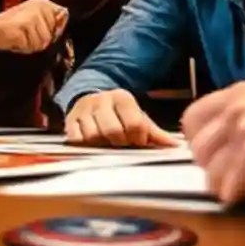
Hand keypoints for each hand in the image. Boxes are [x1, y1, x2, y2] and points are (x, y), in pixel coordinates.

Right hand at [0, 0, 67, 53]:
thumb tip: (64, 17)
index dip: (53, 28)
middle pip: (52, 34)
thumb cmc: (14, 28)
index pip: (63, 16)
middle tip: (25, 34)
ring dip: (31, 45)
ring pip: (43, 42)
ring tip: (20, 38)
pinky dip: (23, 48)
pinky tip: (15, 41)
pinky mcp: (24, 27)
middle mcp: (39, 6)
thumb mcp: (36, 20)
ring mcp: (32, 16)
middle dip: (39, 39)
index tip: (37, 29)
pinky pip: (31, 46)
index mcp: (43, 2)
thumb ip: (52, 20)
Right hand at [64, 89, 178, 147]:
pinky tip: (91, 145)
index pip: (135, 124)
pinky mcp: (70, 120)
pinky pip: (76, 139)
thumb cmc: (119, 114)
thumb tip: (174, 147)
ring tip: (106, 144)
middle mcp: (102, 101)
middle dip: (119, 143)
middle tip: (122, 144)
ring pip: (92, 136)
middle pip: (112, 131)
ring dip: (101, 145)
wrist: (91, 100)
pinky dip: (84, 146)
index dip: (138, 139)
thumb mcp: (138, 118)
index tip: (138, 141)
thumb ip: (155, 133)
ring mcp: (84, 110)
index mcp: (122, 98)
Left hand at [182, 81, 244, 205]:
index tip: (229, 162)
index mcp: (243, 93)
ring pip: (211, 178)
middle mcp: (238, 107)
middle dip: (221, 173)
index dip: (208, 148)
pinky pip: (230, 195)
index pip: (191, 123)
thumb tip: (225, 154)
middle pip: (197, 155)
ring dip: (238, 190)